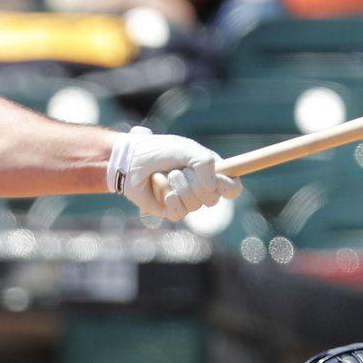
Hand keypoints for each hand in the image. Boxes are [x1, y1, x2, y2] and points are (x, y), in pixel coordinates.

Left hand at [108, 127, 242, 220]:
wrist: (129, 160)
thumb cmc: (157, 150)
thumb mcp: (185, 149)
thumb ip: (204, 162)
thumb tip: (212, 186)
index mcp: (210, 172)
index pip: (232, 188)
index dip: (229, 187)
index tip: (217, 179)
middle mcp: (200, 188)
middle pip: (213, 198)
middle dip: (194, 183)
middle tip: (178, 170)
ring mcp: (185, 200)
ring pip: (195, 205)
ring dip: (179, 187)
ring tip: (165, 176)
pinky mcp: (169, 210)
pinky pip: (179, 213)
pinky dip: (171, 200)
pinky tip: (161, 191)